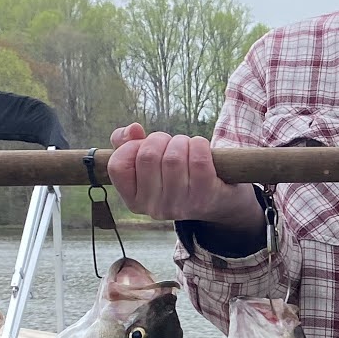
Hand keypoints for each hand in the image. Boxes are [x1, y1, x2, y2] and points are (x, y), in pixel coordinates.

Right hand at [107, 124, 261, 228]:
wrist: (220, 197)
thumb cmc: (178, 175)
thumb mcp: (149, 163)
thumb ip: (128, 144)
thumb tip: (133, 129)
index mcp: (134, 200)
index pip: (118, 166)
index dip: (130, 147)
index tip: (144, 145)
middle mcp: (154, 208)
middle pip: (148, 156)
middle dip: (160, 139)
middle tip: (171, 142)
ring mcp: (181, 206)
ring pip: (173, 158)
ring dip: (181, 142)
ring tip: (186, 146)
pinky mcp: (205, 197)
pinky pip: (198, 161)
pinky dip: (199, 145)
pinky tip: (201, 147)